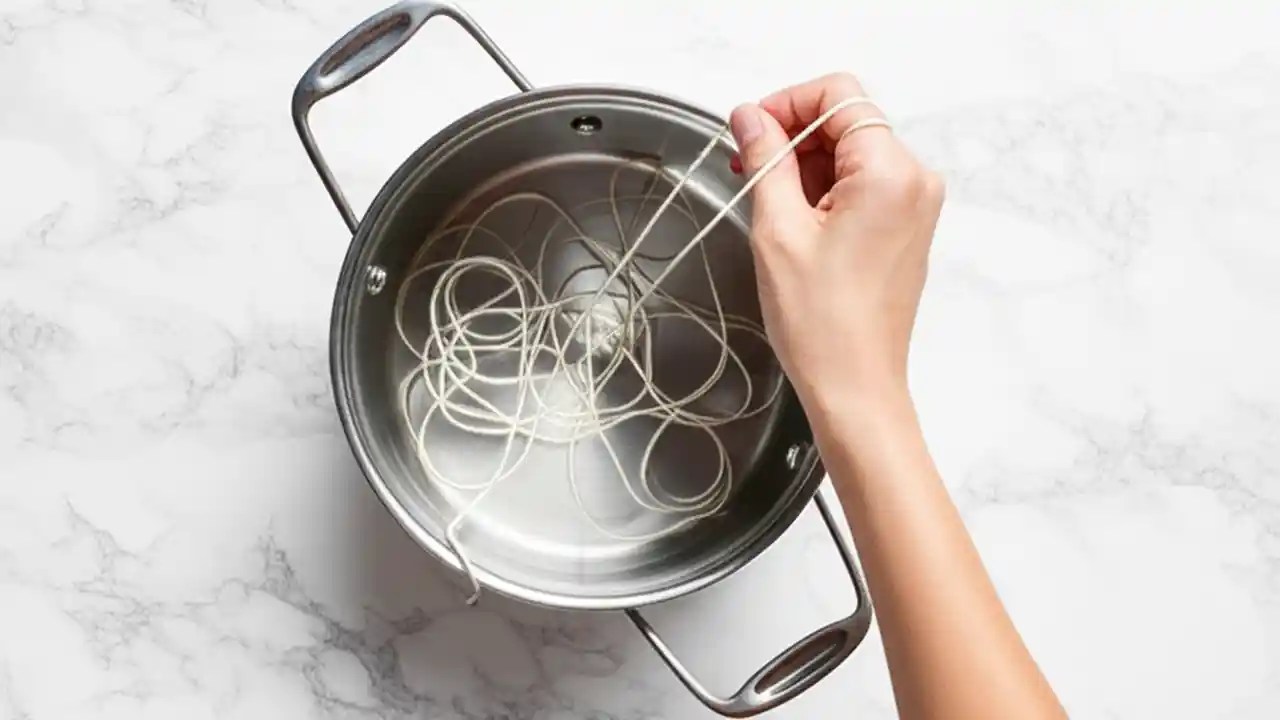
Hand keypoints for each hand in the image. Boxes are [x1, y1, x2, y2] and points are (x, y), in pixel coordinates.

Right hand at [729, 73, 943, 413]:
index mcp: (890, 172)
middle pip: (847, 120)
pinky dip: (825, 190)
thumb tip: (750, 118)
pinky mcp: (905, 227)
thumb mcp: (777, 229)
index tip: (751, 130)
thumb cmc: (823, 325)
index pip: (839, 95)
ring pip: (852, 152)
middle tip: (748, 169)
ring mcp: (915, 205)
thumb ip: (766, 159)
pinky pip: (863, 184)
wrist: (856, 387)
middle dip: (793, 136)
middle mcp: (915, 181)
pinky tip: (794, 223)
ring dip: (806, 166)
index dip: (786, 103)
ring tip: (769, 206)